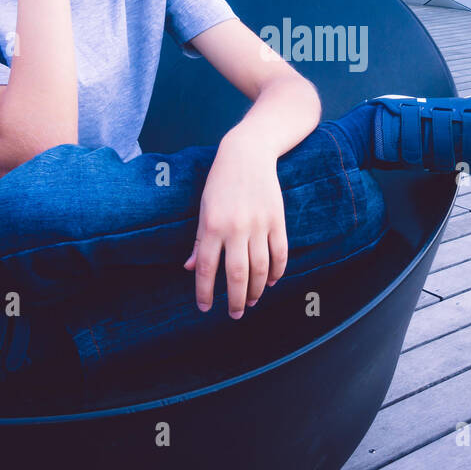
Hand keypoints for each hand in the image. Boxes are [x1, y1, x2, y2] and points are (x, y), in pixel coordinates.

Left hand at [184, 134, 287, 318]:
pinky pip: (280, 253)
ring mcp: (259, 225)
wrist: (247, 154)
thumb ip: (200, 241)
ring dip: (257, 290)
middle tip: (236, 314)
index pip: (207, 269)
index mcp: (212, 226)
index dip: (205, 292)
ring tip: (253, 302)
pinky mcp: (278, 220)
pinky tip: (272, 281)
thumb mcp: (204, 209)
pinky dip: (277, 271)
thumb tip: (190, 269)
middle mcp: (236, 229)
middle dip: (236, 300)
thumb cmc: (220, 183)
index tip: (205, 307)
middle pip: (237, 275)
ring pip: (260, 268)